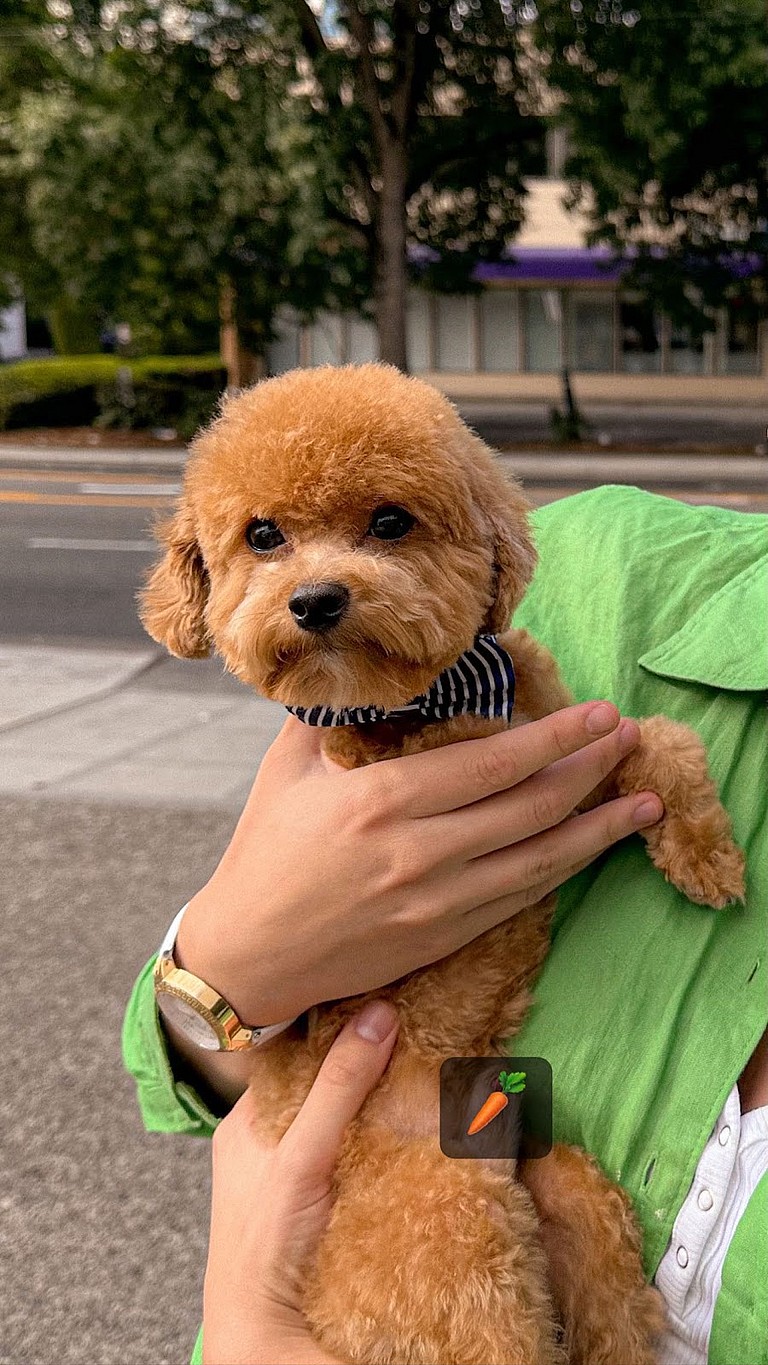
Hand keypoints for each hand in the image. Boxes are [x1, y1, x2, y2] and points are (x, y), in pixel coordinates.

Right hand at [178, 701, 661, 1036]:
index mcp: (381, 801)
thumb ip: (331, 715)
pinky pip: (519, 900)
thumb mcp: (287, 770)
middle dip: (590, 768)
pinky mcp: (443, 938)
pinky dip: (561, 871)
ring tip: (642, 803)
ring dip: (598, 829)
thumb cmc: (263, 855)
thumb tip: (363, 665)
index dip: (555, 736)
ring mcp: (437, 903)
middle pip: (530, 806)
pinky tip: (589, 850)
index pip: (492, 762)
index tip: (597, 712)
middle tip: (629, 739)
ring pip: (540, 860)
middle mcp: (419, 853)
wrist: (248, 955)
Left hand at [202, 999, 398, 1364]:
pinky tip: (419, 1118)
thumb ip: (337, 1089)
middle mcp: (270, 1139)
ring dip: (383, 1095)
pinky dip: (389, 1131)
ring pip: (347, 1114)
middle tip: (412, 1022)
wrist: (268, 1337)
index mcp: (247, 1120)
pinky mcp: (331, 1199)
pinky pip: (363, 1149)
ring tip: (424, 1058)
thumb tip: (379, 1015)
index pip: (293, 1053)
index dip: (332, 1023)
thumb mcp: (299, 1154)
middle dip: (366, 1057)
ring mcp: (301, 1171)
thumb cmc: (264, 1243)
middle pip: (324, 1082)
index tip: (377, 996)